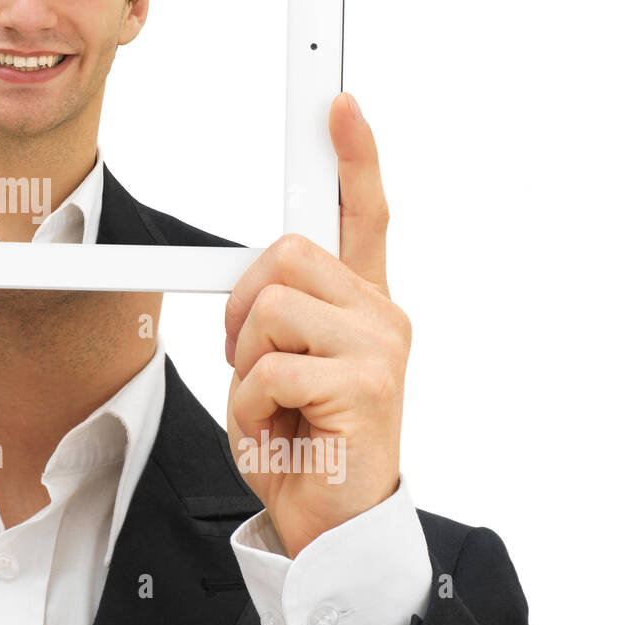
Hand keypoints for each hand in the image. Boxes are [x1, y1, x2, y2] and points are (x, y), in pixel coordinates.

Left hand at [223, 93, 410, 557]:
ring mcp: (380, 345)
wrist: (327, 519)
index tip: (339, 105)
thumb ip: (280, 314)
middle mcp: (381, 314)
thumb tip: (260, 277)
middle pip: (285, 253)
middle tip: (249, 360)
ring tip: (273, 404)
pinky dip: (251, 403)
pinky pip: (269, 364)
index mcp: (360, 305)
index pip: (361, 215)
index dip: (352, 158)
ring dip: (245, 361)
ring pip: (270, 304)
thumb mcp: (279, 365)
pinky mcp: (368, 381)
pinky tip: (281, 428)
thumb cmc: (301, 440)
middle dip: (242, 306)